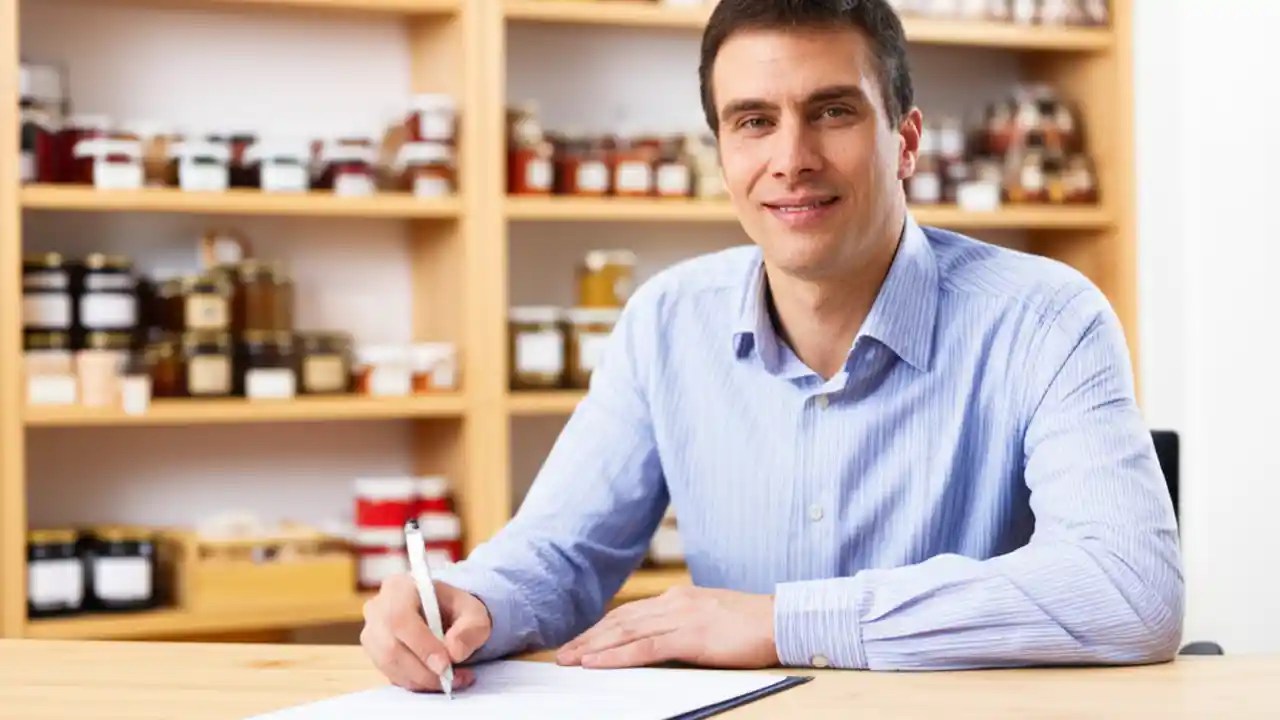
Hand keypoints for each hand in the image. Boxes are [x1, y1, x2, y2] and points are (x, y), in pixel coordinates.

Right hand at [361, 573, 491, 691]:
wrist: (445, 615)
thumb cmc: (456, 609)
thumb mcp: (474, 612)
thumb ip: (470, 629)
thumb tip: (454, 652)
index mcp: (399, 588)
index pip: (400, 618)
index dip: (421, 645)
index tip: (445, 664)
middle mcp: (378, 609)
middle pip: (390, 647)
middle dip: (423, 670)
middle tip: (452, 679)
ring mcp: (372, 633)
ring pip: (389, 665)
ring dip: (422, 680)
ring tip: (452, 680)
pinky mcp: (375, 654)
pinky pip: (391, 675)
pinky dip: (416, 683)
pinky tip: (438, 680)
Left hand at [555, 586, 778, 668]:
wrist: (781, 620)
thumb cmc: (751, 625)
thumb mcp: (709, 619)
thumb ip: (682, 626)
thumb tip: (659, 642)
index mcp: (678, 598)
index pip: (629, 614)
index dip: (600, 629)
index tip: (579, 642)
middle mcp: (674, 603)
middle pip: (620, 621)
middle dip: (588, 638)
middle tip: (562, 654)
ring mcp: (681, 617)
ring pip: (625, 633)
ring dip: (593, 647)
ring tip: (569, 659)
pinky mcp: (691, 636)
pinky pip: (645, 647)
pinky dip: (616, 656)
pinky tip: (596, 663)